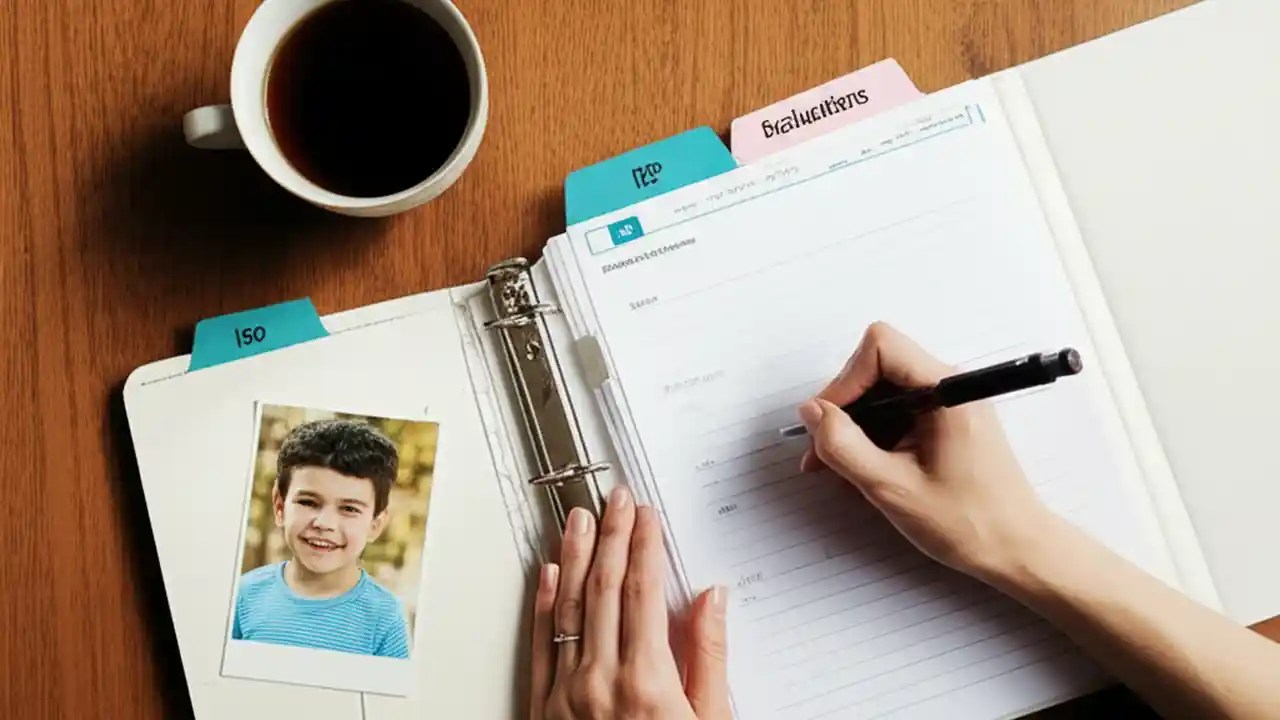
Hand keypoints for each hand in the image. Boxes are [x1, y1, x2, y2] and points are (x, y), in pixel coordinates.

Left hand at [529, 488, 730, 719]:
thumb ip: (709, 659)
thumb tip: (712, 600)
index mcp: (647, 681)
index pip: (644, 591)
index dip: (645, 546)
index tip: (647, 518)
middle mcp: (601, 681)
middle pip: (605, 588)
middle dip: (613, 536)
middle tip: (617, 502)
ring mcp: (567, 693)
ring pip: (569, 607)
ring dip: (575, 556)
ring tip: (580, 521)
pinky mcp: (543, 708)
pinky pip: (541, 644)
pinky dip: (544, 603)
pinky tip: (549, 574)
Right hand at [797, 322, 1052, 581]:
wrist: (1017, 550)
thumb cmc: (970, 523)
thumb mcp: (893, 488)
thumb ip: (845, 446)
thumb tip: (812, 413)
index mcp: (947, 392)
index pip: (881, 347)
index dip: (845, 381)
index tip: (828, 422)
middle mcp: (951, 387)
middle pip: (878, 368)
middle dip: (844, 408)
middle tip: (823, 453)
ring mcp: (950, 404)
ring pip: (884, 393)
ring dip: (856, 428)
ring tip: (841, 472)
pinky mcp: (947, 422)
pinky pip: (899, 414)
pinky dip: (875, 438)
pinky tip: (865, 472)